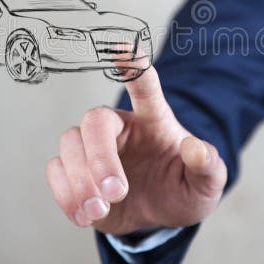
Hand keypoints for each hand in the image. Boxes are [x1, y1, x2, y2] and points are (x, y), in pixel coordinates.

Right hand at [46, 60, 227, 234]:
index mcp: (154, 120)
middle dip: (100, 157)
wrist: (158, 217)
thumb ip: (208, 166)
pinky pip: (55, 171)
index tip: (122, 46)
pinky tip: (86, 215)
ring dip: (81, 181)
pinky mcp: (75, 173)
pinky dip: (67, 195)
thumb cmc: (182, 189)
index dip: (133, 65)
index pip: (143, 85)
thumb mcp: (206, 184)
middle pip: (95, 120)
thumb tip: (195, 148)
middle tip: (117, 192)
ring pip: (69, 144)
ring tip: (101, 210)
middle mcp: (120, 127)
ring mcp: (94, 149)